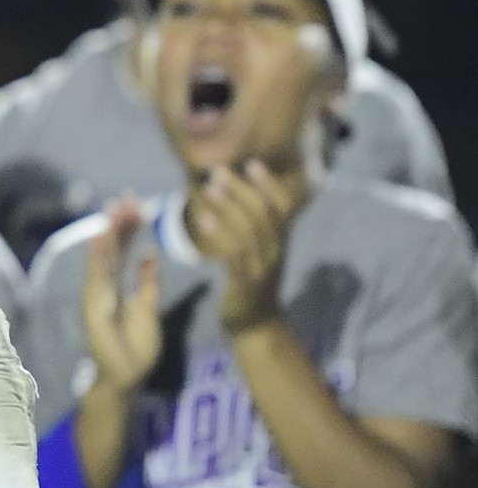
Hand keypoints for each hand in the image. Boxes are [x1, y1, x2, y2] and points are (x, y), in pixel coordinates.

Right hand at [80, 195, 160, 392]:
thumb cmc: (135, 348)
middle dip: (118, 222)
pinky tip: (101, 237)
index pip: (124, 249)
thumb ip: (147, 282)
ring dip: (108, 234)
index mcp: (117, 285)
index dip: (130, 227)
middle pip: (111, 248)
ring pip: (103, 259)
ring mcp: (97, 296)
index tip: (137, 203)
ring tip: (114, 210)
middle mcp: (104, 287)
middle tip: (126, 197)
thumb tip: (152, 254)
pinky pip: (98, 278)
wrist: (125, 378)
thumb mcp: (148, 309)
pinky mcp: (95, 308)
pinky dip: (98, 257)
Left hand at [189, 162, 298, 335]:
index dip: (270, 184)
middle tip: (219, 170)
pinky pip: (235, 252)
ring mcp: (263, 265)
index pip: (284, 207)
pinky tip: (203, 218)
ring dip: (230, 204)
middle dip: (242, 188)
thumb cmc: (251, 283)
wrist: (255, 323)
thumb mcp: (257, 252)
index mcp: (280, 240)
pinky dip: (220, 232)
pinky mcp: (246, 280)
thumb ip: (252, 227)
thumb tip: (236, 196)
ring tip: (210, 186)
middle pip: (264, 212)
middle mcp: (276, 249)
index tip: (252, 163)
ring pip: (251, 229)